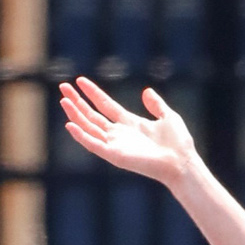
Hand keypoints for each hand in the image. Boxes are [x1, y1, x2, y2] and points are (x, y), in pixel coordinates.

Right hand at [60, 78, 196, 186]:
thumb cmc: (178, 144)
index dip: (93, 93)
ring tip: (63, 100)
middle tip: (63, 86)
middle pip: (92, 115)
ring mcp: (116, 145)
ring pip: (89, 128)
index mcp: (130, 124)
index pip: (106, 105)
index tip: (80, 81)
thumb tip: (146, 91)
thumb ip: (156, 105)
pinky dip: (81, 136)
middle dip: (77, 101)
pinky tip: (69, 124)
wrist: (181, 163)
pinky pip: (93, 145)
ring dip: (75, 115)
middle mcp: (119, 135)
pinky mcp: (115, 156)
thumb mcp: (168, 117)